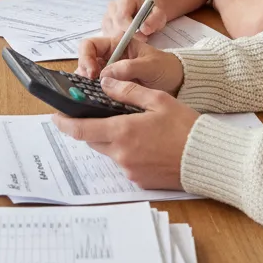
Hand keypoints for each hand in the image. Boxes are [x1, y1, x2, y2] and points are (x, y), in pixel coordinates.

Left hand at [53, 77, 198, 189]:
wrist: (206, 159)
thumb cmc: (186, 127)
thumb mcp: (158, 100)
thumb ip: (128, 91)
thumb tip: (106, 83)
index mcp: (123, 131)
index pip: (82, 130)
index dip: (65, 124)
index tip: (55, 117)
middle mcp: (122, 154)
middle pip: (93, 140)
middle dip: (91, 128)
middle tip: (96, 115)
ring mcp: (129, 170)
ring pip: (109, 151)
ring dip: (111, 139)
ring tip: (131, 127)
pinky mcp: (139, 180)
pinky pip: (124, 164)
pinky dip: (127, 152)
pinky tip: (145, 144)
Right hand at [76, 35, 184, 93]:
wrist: (178, 83)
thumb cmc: (166, 68)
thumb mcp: (150, 65)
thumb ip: (129, 67)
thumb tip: (105, 74)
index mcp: (117, 45)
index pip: (90, 45)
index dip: (86, 57)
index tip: (91, 73)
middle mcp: (110, 58)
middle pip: (85, 63)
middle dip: (83, 74)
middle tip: (88, 88)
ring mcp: (110, 75)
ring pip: (88, 79)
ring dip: (87, 87)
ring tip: (92, 96)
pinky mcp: (114, 89)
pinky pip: (99, 92)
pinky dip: (95, 97)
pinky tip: (99, 103)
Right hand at [101, 0, 166, 39]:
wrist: (146, 13)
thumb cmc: (152, 13)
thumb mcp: (159, 15)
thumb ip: (154, 20)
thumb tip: (144, 29)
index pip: (122, 17)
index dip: (131, 30)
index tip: (143, 37)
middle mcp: (113, 6)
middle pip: (115, 27)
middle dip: (128, 37)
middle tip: (141, 40)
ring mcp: (107, 16)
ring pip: (111, 34)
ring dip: (123, 40)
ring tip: (136, 39)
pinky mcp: (105, 26)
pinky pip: (109, 38)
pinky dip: (118, 42)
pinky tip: (128, 41)